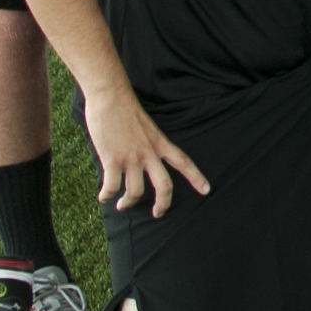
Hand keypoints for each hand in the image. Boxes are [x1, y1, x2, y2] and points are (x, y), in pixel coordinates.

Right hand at [83, 89, 209, 217]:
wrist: (111, 96)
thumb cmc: (126, 109)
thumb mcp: (147, 127)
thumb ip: (148, 144)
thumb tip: (142, 159)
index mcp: (160, 143)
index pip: (184, 162)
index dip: (196, 177)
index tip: (207, 190)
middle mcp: (149, 153)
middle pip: (164, 185)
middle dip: (163, 204)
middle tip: (159, 214)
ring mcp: (131, 157)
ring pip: (136, 191)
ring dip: (128, 203)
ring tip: (122, 205)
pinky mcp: (112, 159)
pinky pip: (111, 185)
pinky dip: (107, 195)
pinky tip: (103, 197)